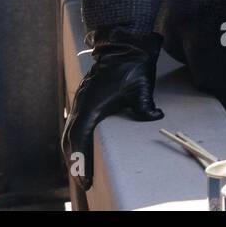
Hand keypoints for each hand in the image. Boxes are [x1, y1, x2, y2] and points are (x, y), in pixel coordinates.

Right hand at [61, 30, 163, 190]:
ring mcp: (81, 101)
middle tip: (84, 182)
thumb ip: (145, 106)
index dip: (81, 160)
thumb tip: (156, 117)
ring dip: (72, 152)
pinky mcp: (84, 99)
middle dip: (74, 162)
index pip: (80, 138)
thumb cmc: (133, 66)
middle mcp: (82, 104)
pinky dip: (73, 140)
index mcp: (92, 104)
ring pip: (69, 132)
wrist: (124, 44)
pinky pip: (73, 124)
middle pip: (70, 139)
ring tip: (80, 171)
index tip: (86, 179)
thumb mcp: (142, 87)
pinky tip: (79, 148)